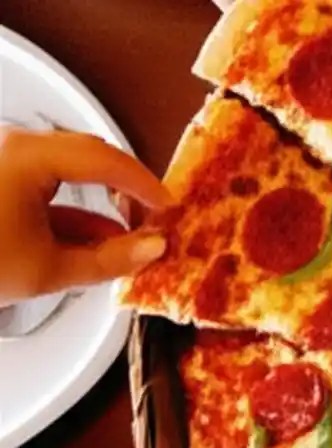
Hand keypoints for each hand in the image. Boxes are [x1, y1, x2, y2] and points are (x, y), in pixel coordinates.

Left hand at [0, 127, 170, 304]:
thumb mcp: (48, 270)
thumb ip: (110, 258)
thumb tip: (150, 248)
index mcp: (28, 156)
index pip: (107, 160)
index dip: (146, 186)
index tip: (168, 207)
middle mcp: (11, 147)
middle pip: (88, 157)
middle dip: (124, 191)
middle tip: (151, 219)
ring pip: (65, 172)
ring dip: (97, 203)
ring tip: (123, 238)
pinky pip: (40, 183)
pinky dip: (68, 209)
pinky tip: (89, 239)